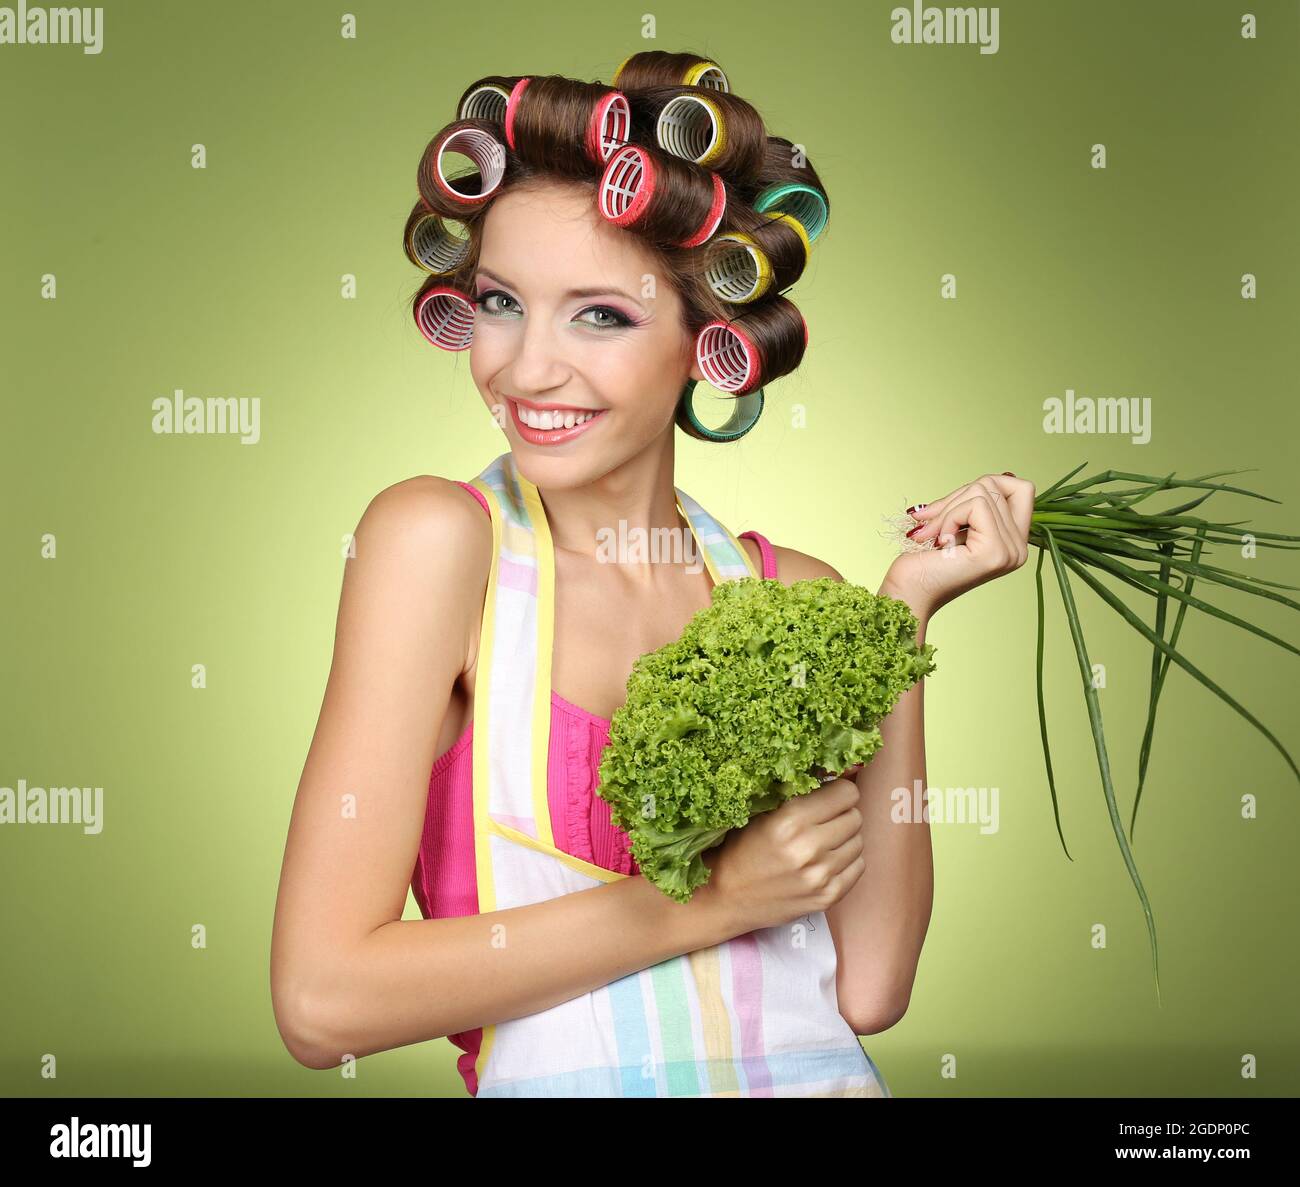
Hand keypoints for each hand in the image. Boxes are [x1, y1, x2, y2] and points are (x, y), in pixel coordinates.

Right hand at [699, 778, 864, 934]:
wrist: (726, 897)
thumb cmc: (739, 849)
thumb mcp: (759, 812)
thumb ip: (794, 793)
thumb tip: (831, 773)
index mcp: (790, 820)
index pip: (846, 794)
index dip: (837, 791)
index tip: (826, 795)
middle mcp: (809, 848)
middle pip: (855, 817)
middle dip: (842, 813)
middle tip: (823, 819)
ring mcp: (821, 876)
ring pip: (859, 842)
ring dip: (844, 838)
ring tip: (822, 841)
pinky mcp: (828, 897)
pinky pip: (858, 867)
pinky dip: (846, 861)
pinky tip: (825, 861)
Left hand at [880, 472, 1034, 620]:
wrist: (907, 594)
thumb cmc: (923, 562)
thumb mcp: (953, 523)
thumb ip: (972, 504)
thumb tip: (984, 481)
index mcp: (1014, 543)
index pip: (1021, 488)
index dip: (986, 484)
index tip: (955, 507)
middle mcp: (1019, 549)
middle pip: (995, 485)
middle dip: (954, 498)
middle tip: (931, 526)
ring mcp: (1010, 551)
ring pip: (983, 491)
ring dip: (947, 510)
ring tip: (934, 537)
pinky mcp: (994, 551)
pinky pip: (975, 505)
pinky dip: (949, 517)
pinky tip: (941, 543)